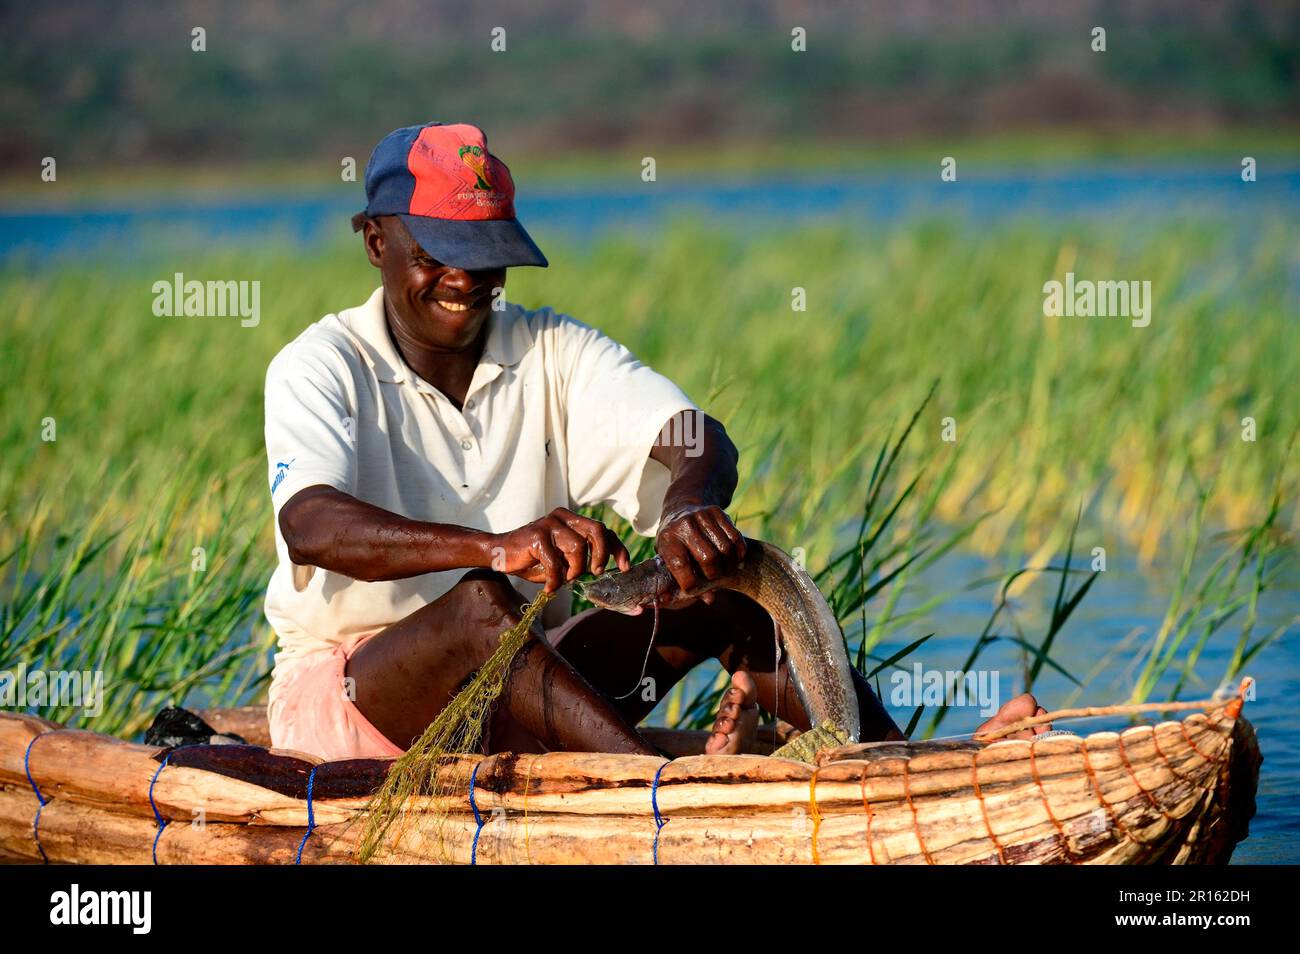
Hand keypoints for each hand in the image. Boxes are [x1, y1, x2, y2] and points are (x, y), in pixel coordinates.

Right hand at [489, 508, 630, 592]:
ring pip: (579, 547)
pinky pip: (556, 562)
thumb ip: (581, 561)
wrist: (498, 554)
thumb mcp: (562, 560)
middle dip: (602, 554)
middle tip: (596, 572)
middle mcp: (563, 517)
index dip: (617, 548)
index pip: (603, 531)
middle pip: (597, 530)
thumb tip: (604, 574)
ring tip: (563, 579)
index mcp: (572, 520)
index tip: (624, 567)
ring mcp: (549, 524)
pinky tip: (548, 587)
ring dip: (574, 570)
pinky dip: (554, 580)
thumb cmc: (533, 559)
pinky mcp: (536, 535)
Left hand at [654, 503, 745, 604]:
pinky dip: (739, 553)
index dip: (690, 584)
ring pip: (725, 548)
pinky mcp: (717, 512)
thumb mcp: (671, 559)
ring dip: (729, 565)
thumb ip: (687, 581)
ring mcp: (702, 516)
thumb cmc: (675, 542)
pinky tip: (736, 561)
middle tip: (715, 579)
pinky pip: (735, 537)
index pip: (681, 566)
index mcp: (668, 539)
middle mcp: (684, 526)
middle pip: (709, 558)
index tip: (694, 588)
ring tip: (727, 571)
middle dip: (715, 574)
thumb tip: (710, 600)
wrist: (681, 508)